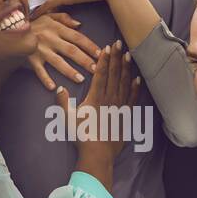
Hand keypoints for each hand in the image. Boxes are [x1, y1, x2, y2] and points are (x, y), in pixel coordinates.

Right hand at [25, 12, 102, 89]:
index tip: (101, 54)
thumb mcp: (49, 15)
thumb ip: (64, 18)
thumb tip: (80, 24)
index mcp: (56, 28)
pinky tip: (53, 87)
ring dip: (69, 71)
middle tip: (96, 69)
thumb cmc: (35, 22)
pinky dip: (45, 79)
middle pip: (71, 50)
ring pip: (57, 61)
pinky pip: (38, 70)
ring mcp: (39, 49)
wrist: (10, 27)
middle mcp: (50, 38)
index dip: (90, 45)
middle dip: (84, 60)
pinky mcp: (30, 58)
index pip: (77, 37)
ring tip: (81, 79)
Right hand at [60, 41, 140, 164]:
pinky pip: (133, 98)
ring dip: (126, 68)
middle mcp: (109, 99)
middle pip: (114, 74)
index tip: (106, 48)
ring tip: (128, 54)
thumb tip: (59, 88)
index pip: (100, 74)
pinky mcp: (126, 115)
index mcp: (95, 98)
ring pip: (124, 83)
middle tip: (118, 43)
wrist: (98, 154)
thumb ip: (63, 102)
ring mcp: (119, 106)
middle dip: (116, 57)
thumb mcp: (68, 119)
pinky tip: (137, 78)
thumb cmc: (82, 136)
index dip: (104, 60)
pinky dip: (136, 88)